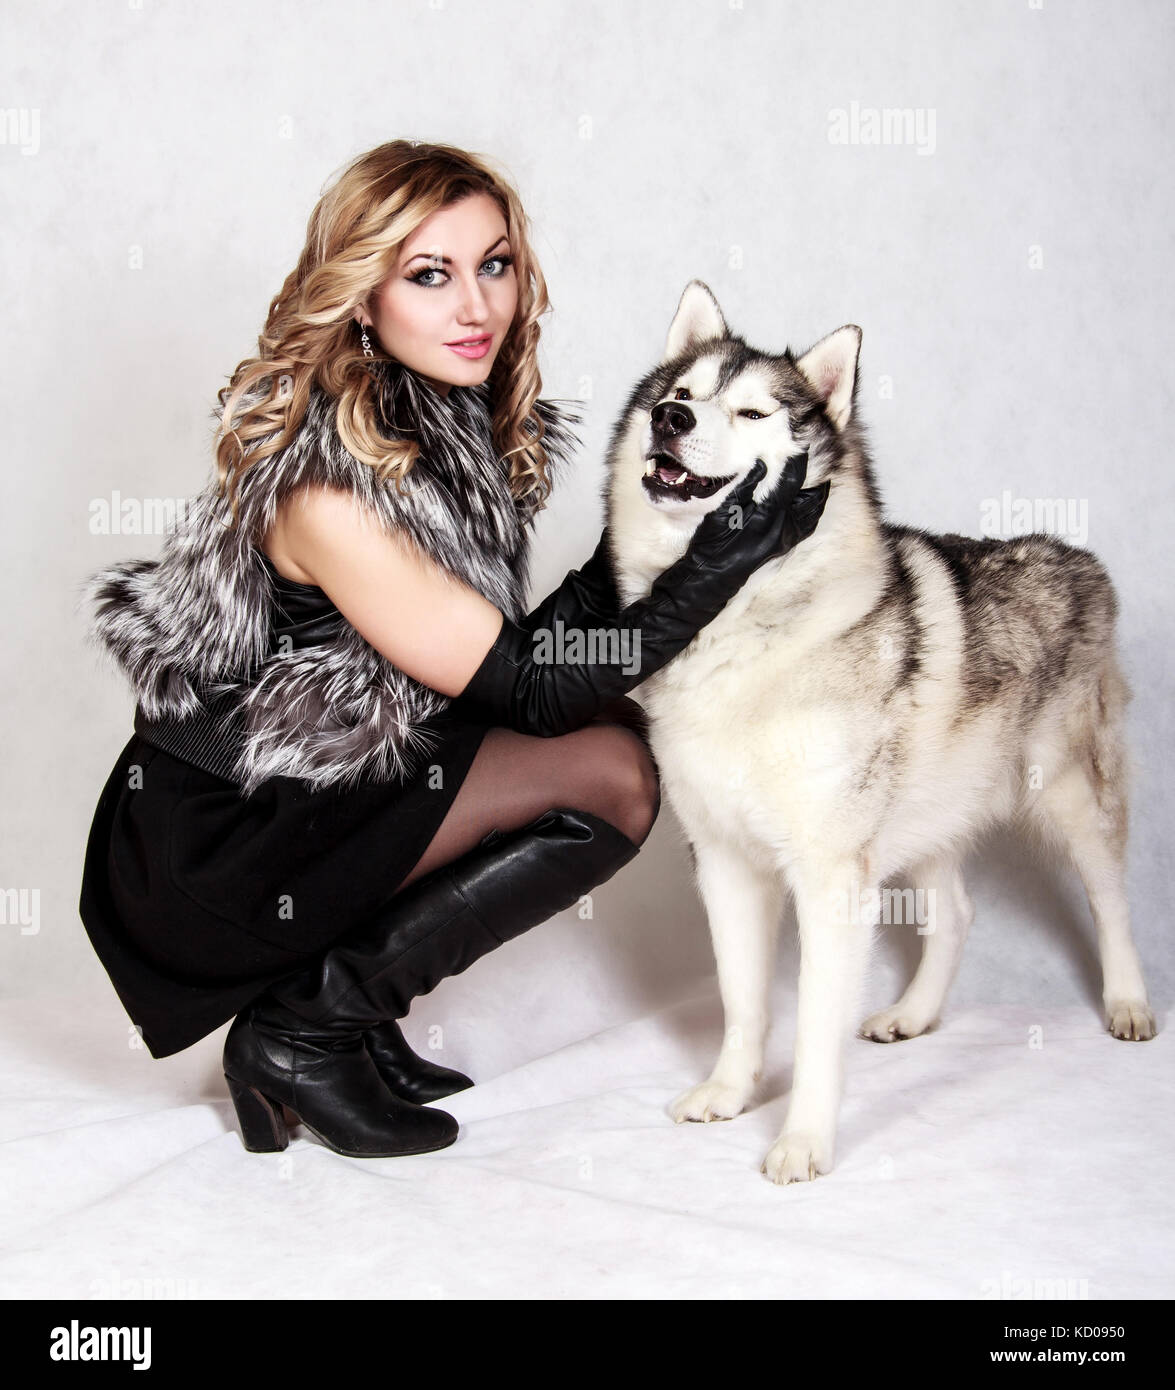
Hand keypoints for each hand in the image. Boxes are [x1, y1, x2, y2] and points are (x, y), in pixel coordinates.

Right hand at [685, 454, 830, 571]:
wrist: (712, 576)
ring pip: (813, 512)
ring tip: (816, 477)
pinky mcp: (784, 545)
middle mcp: (784, 528)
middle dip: (814, 476)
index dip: (798, 461)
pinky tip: (807, 501)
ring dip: (817, 493)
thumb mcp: (724, 510)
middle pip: (812, 497)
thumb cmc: (713, 543)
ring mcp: (787, 538)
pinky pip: (807, 525)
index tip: (801, 445)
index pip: (792, 481)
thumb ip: (746, 485)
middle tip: (812, 459)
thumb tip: (762, 463)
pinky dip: (812, 510)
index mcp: (770, 515)